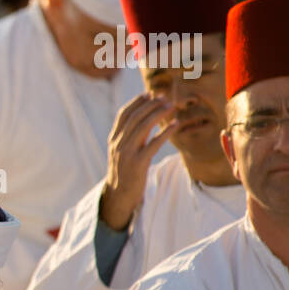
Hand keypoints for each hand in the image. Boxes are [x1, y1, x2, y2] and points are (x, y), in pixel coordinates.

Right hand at [97, 93, 176, 230]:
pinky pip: (153, 143)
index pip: (123, 115)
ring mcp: (127, 153)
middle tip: (164, 98)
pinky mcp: (138, 163)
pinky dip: (165, 132)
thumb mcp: (122, 152)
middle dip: (150, 104)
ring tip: (170, 106)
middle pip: (134, 118)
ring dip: (157, 113)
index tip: (149, 94)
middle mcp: (118, 144)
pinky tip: (175, 124)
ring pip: (142, 127)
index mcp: (113, 140)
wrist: (118, 195)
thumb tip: (145, 119)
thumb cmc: (124, 172)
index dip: (136, 102)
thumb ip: (131, 137)